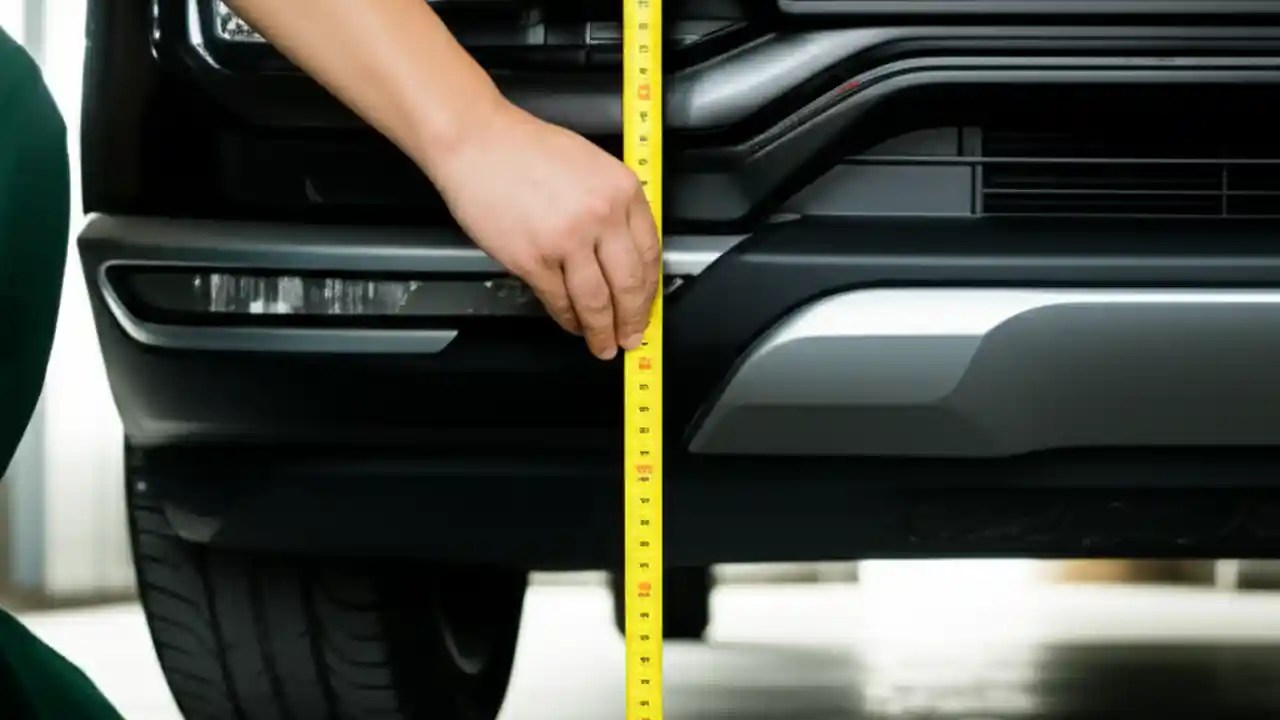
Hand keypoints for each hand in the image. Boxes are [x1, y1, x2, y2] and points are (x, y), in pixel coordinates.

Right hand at [423, 100, 660, 359]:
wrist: (477, 141)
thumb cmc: (525, 148)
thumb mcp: (590, 165)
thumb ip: (613, 207)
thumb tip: (625, 254)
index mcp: (621, 190)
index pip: (650, 253)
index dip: (650, 290)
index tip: (647, 306)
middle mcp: (600, 216)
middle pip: (629, 285)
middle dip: (633, 320)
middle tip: (632, 338)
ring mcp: (567, 241)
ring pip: (596, 302)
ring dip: (602, 331)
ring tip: (604, 345)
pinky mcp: (533, 259)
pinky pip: (558, 301)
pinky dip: (568, 318)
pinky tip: (572, 324)